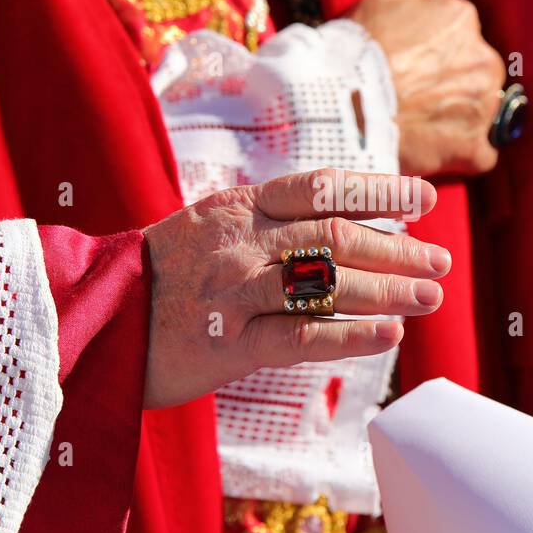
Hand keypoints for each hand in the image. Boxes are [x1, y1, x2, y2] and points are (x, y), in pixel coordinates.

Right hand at [142, 169, 451, 407]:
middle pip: (338, 237)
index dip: (379, 190)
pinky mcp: (229, 343)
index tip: (423, 197)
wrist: (91, 322)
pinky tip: (390, 336)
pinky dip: (351, 336)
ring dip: (388, 290)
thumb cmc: (156, 279)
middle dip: (398, 249)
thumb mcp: (206, 229)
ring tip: (430, 298)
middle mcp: (242, 242)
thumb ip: (265, 224)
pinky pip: (302, 337)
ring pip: (329, 284)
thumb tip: (337, 223)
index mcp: (239, 207)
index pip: (323, 189)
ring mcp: (236, 291)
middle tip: (440, 263)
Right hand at [348, 0, 504, 176]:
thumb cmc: (358, 50)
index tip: (407, 63)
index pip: (457, 33)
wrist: (345, 106)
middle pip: (474, 71)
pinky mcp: (473, 147)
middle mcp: (484, 59)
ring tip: (419, 125)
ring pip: (480, 110)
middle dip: (450, 82)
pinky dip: (462, 154)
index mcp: (461, 19)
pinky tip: (435, 152)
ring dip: (457, 116)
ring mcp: (482, 106)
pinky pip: (480, 152)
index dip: (430, 50)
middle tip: (411, 96)